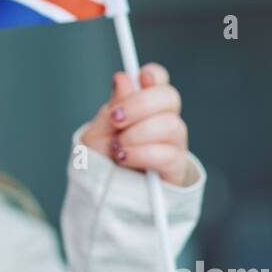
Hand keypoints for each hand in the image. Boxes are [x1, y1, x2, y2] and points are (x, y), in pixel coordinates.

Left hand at [81, 63, 188, 185]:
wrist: (107, 196)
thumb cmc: (104, 162)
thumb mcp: (96, 134)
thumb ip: (111, 109)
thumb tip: (123, 78)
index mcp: (145, 107)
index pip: (159, 80)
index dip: (154, 75)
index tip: (141, 76)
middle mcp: (163, 121)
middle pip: (169, 97)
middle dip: (141, 104)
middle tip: (117, 118)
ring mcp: (173, 144)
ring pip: (171, 125)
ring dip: (138, 133)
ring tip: (117, 147)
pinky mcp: (175, 169)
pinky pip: (168, 154)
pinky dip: (142, 153)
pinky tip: (125, 157)